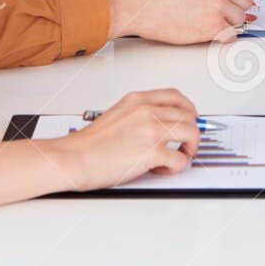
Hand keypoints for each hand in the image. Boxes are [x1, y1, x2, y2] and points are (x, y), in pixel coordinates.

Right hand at [55, 88, 201, 189]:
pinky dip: (177, 167)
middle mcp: (146, 111)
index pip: (176, 96)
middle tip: (184, 144)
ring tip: (176, 157)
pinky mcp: (151, 152)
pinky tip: (163, 169)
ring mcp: (150, 131)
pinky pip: (181, 159)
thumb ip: (139, 115)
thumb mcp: (117, 115)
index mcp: (137, 100)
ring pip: (192, 133)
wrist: (72, 158)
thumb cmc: (88, 144)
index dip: (188, 109)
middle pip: (189, 115)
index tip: (190, 119)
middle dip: (191, 132)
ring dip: (189, 148)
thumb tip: (159, 123)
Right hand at [106, 0, 257, 43]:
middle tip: (225, 10)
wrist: (141, 4)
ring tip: (213, 21)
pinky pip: (232, 34)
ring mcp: (218, 7)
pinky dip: (225, 36)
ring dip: (230, 21)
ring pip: (241, 18)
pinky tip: (214, 33)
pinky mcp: (213, 28)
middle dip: (237, 6)